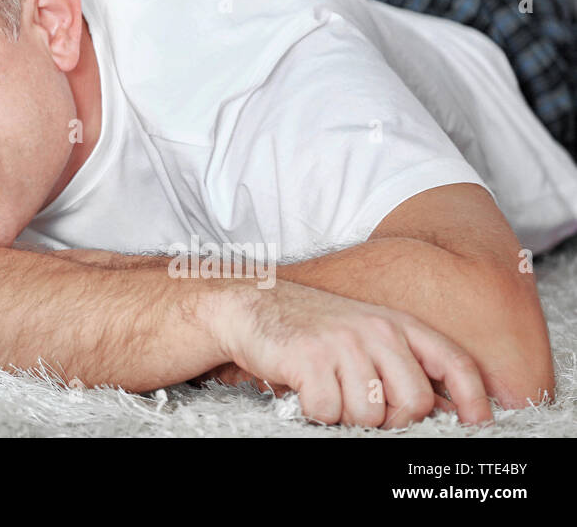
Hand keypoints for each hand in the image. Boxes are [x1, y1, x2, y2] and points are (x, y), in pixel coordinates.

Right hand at [211, 281, 492, 427]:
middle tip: (364, 407)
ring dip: (346, 415)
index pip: (454, 363)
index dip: (474, 399)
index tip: (479, 423)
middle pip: (414, 403)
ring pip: (370, 415)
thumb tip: (443, 406)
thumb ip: (402, 362)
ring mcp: (343, 343)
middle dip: (392, 419)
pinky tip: (305, 388)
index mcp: (396, 324)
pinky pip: (328, 412)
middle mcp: (375, 330)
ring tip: (328, 390)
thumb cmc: (310, 327)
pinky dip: (315, 411)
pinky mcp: (310, 359)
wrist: (250, 306)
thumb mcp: (365, 333)